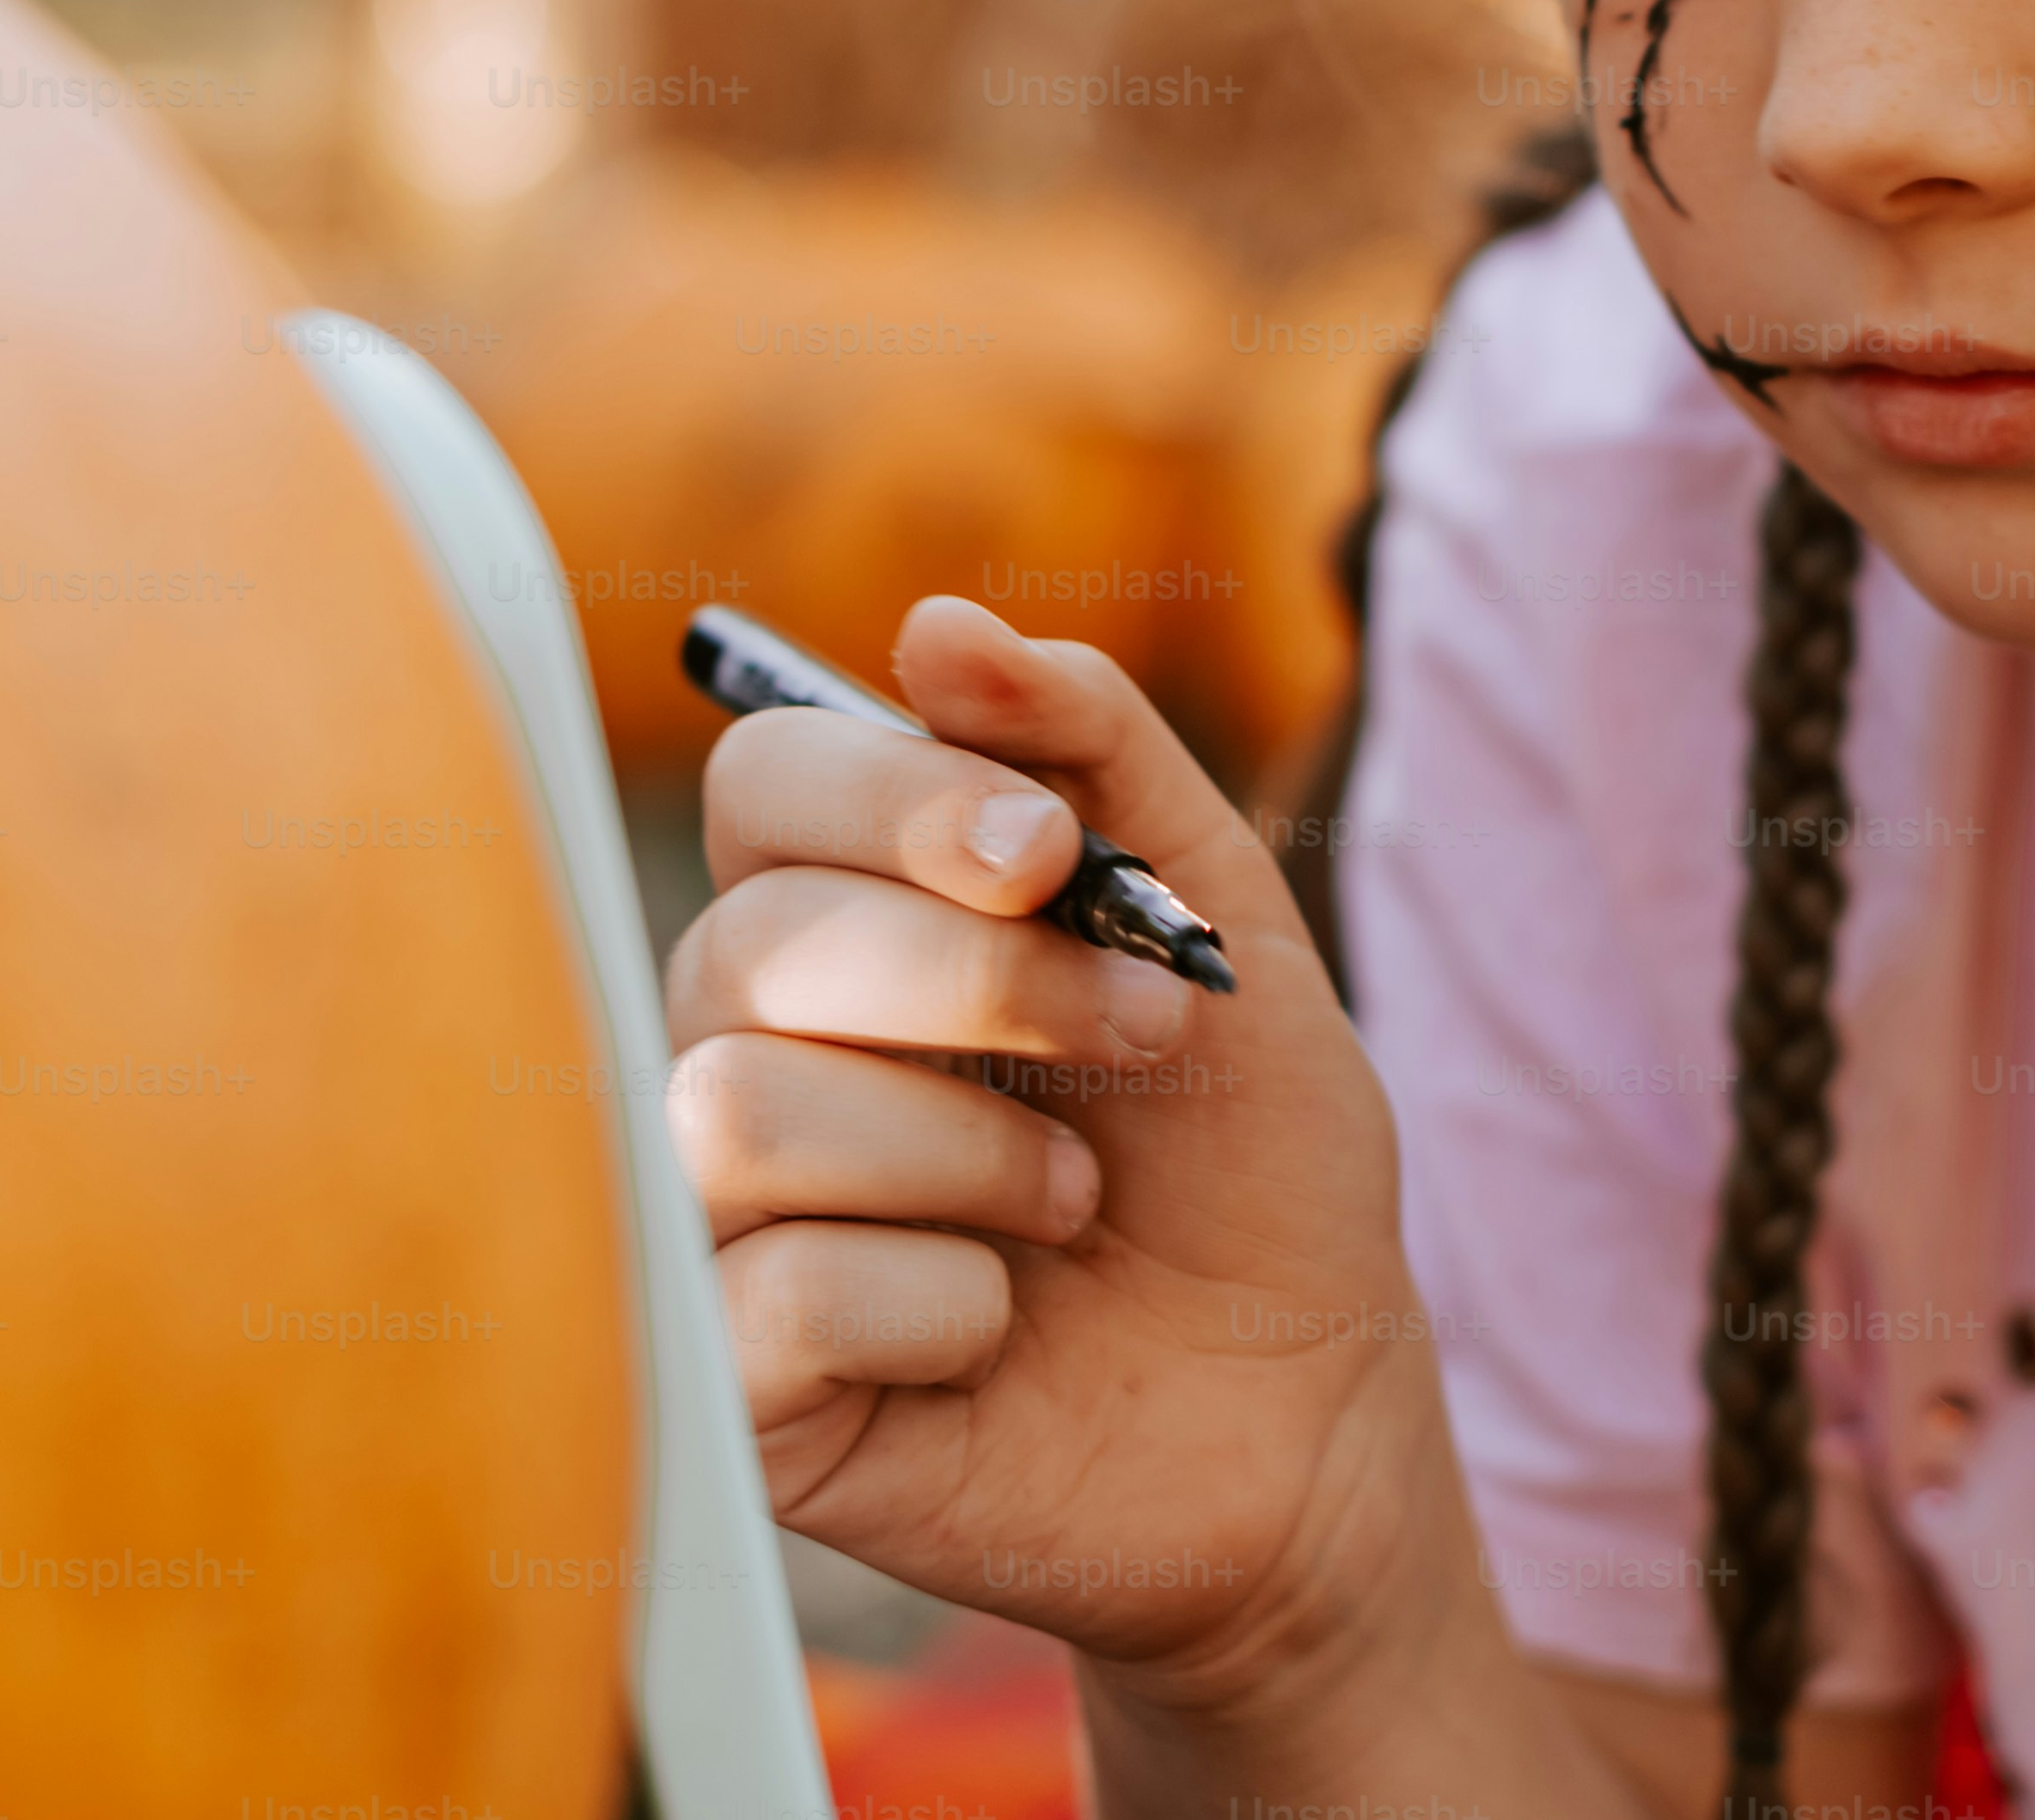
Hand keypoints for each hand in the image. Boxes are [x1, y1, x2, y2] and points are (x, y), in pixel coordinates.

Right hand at [665, 597, 1454, 1683]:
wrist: (1315, 1411)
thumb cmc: (1248, 1162)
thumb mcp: (1220, 916)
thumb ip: (1092, 751)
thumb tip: (932, 623)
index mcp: (843, 920)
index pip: (763, 782)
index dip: (894, 796)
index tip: (1047, 854)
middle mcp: (744, 1051)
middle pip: (747, 939)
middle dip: (981, 979)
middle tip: (1139, 1030)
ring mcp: (719, 1223)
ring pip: (734, 1107)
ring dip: (967, 1148)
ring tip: (1070, 1200)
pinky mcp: (732, 1392)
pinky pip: (770, 1295)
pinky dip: (940, 1304)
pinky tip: (998, 1333)